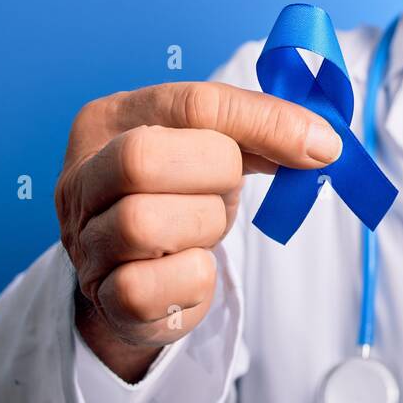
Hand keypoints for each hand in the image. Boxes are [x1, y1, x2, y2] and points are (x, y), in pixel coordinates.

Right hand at [54, 81, 342, 381]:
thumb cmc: (180, 192)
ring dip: (202, 226)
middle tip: (228, 187)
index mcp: (108, 119)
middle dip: (212, 173)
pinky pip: (147, 287)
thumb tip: (323, 144)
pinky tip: (194, 268)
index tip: (321, 145)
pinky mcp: (104, 298)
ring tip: (205, 227)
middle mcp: (79, 177)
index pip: (192, 104)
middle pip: (143, 157)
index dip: (265, 122)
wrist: (141, 268)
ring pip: (142, 223)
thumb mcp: (215, 143)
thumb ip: (261, 129)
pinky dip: (191, 280)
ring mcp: (84, 239)